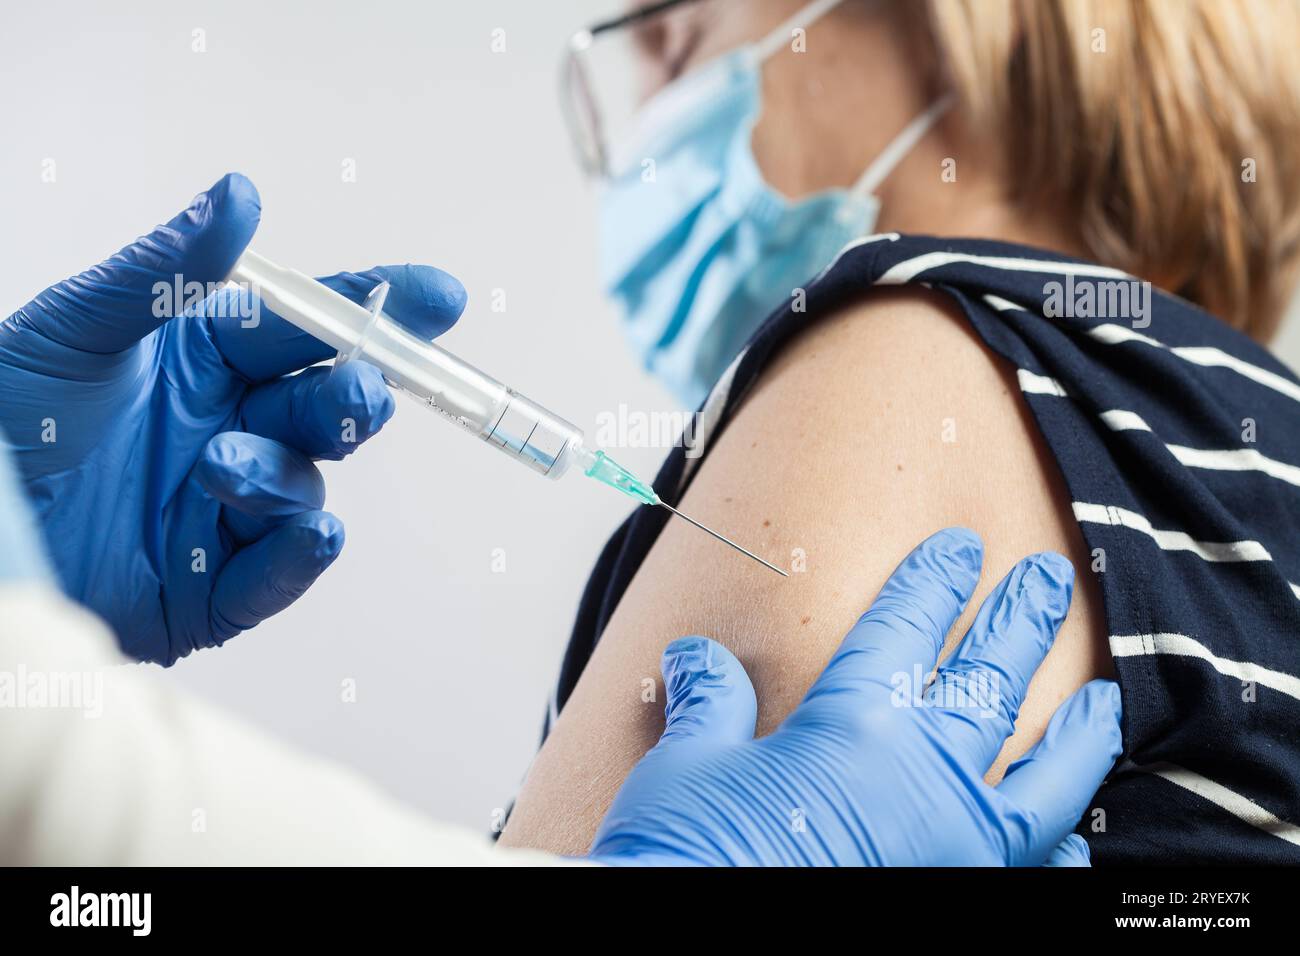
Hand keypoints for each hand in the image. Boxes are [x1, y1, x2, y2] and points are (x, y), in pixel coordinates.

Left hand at [0, 173, 466, 663]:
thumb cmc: (5, 415)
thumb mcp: (74, 330)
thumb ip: (166, 271)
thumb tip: (242, 194)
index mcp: (203, 361)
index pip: (307, 328)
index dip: (375, 310)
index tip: (437, 298)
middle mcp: (227, 430)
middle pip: (323, 410)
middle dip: (353, 397)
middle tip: (360, 389)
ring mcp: (223, 512)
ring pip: (301, 489)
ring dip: (280, 477)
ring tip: (221, 469)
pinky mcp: (208, 591)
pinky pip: (274, 576)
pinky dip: (299, 558)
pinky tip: (312, 535)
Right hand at [590, 527, 1121, 865]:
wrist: (704, 952)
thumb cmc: (688, 855)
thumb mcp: (687, 768)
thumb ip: (710, 705)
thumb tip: (697, 658)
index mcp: (855, 725)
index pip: (906, 629)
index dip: (933, 581)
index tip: (959, 547)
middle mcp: (925, 778)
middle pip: (990, 679)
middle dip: (1021, 620)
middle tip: (1047, 579)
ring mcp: (959, 849)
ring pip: (1048, 778)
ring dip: (1079, 733)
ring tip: (1105, 699)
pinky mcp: (965, 899)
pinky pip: (1036, 869)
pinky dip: (1060, 850)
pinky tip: (1074, 839)